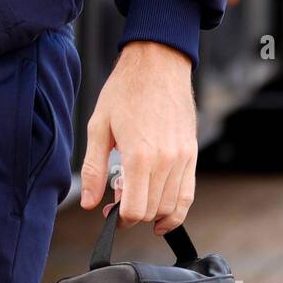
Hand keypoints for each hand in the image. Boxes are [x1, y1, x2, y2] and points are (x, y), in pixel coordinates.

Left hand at [80, 40, 196, 235]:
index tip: (108, 214)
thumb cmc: (125, 90)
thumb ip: (94, 168)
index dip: (119, 218)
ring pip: (170, 206)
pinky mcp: (192, 153)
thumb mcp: (99, 126)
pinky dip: (176, 209)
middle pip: (151, 211)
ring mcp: (182, 158)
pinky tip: (162, 214)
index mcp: (139, 156)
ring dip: (152, 212)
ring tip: (135, 197)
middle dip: (132, 214)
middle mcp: (165, 161)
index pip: (134, 209)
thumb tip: (90, 202)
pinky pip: (188, 194)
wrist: (157, 64)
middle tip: (116, 202)